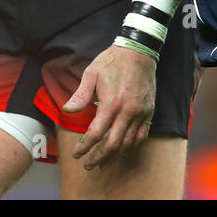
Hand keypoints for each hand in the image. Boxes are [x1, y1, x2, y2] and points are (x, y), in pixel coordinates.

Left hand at [62, 43, 156, 169]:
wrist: (139, 51)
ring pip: (128, 144)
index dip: (84, 147)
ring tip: (103, 162)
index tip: (77, 154)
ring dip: (114, 156)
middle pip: (112, 145)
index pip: (96, 134)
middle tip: (88, 164)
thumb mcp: (91, 74)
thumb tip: (67, 111)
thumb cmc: (112, 61)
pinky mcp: (149, 112)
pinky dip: (131, 147)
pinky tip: (122, 150)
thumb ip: (80, 95)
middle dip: (98, 157)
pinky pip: (141, 136)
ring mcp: (140, 113)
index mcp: (111, 103)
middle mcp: (127, 112)